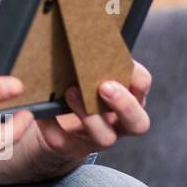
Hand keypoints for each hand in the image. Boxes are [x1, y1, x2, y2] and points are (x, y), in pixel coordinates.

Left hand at [31, 60, 152, 163]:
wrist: (52, 124)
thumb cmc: (73, 89)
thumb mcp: (83, 74)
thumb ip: (87, 63)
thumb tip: (77, 39)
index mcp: (127, 99)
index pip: (142, 87)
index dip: (138, 78)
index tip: (125, 63)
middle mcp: (118, 123)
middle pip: (138, 122)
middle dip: (124, 104)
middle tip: (105, 87)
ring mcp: (97, 139)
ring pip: (106, 138)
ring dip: (89, 116)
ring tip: (71, 93)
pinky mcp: (70, 148)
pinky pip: (65, 141)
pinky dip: (53, 124)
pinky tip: (44, 111)